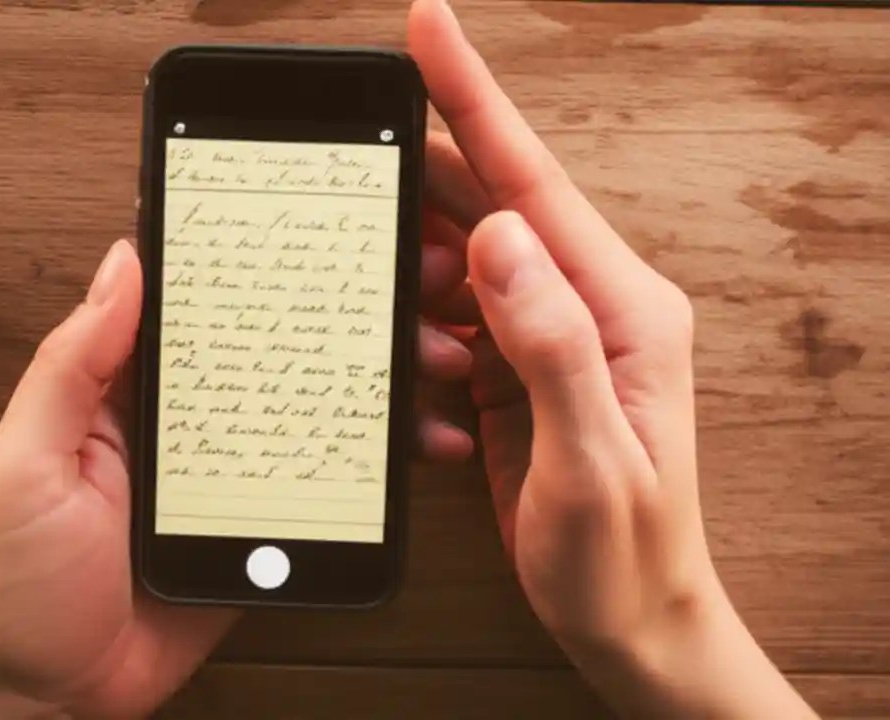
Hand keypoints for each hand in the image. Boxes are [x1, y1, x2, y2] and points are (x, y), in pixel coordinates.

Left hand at [0, 232, 476, 718]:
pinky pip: (326, 476)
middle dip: (353, 306)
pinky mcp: (259, 521)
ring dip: (380, 374)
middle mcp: (184, 414)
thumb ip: (73, 364)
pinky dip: (376, 459)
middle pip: (278, 341)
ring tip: (438, 356)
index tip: (330, 224)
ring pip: (314, 400)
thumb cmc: (15, 582)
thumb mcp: (26, 462)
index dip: (265, 256)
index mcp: (125, 386)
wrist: (49, 693)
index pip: (202, 298)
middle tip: (419, 278)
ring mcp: (227, 468)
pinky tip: (419, 444)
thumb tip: (124, 262)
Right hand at [407, 1, 815, 716]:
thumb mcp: (591, 460)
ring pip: (456, 261)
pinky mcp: (515, 365)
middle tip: (353, 180)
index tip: (426, 28)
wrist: (630, 619)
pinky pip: (449, 319)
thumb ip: (551, 342)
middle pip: (487, 202)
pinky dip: (417, 338)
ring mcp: (549, 332)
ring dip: (412, 284)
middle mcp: (588, 303)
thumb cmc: (622, 553)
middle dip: (416, 186)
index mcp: (622, 307)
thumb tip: (498, 235)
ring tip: (414, 345)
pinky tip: (421, 385)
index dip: (472, 99)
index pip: (532, 182)